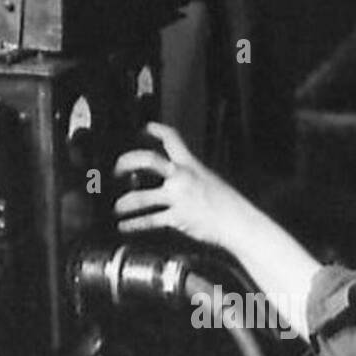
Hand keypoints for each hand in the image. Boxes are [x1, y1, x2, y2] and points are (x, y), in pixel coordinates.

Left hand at [114, 122, 248, 249]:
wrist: (239, 222)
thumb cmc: (227, 204)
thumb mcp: (208, 180)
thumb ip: (188, 176)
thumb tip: (170, 179)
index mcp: (191, 165)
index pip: (172, 138)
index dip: (155, 130)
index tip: (143, 128)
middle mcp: (182, 177)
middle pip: (149, 160)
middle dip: (127, 163)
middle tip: (116, 169)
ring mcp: (179, 197)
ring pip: (142, 196)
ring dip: (124, 203)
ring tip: (116, 207)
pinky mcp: (178, 217)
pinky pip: (149, 220)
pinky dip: (133, 225)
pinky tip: (125, 226)